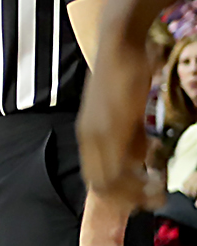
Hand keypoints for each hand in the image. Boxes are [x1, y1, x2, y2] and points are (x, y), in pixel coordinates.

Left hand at [80, 50, 151, 210]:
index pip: (95, 178)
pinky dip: (137, 179)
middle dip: (128, 199)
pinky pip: (119, 165)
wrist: (119, 45)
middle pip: (100, 184)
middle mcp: (88, 137)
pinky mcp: (112, 125)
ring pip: (109, 180)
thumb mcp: (125, 114)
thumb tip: (139, 161)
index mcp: (87, 136)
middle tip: (153, 200)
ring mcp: (97, 132)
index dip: (117, 194)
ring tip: (158, 193)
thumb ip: (130, 138)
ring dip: (135, 193)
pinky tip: (155, 177)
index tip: (139, 200)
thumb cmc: (125, 75)